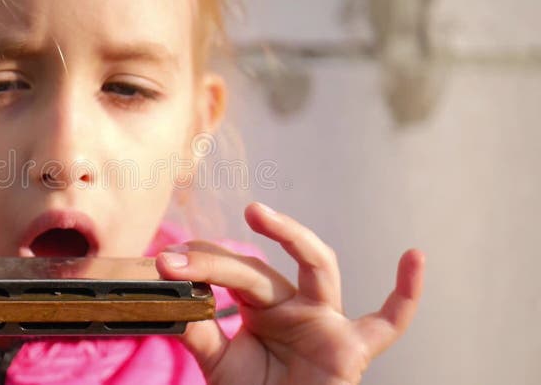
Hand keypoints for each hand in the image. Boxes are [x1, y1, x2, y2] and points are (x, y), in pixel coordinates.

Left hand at [156, 202, 423, 384]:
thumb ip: (201, 332)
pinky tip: (415, 256)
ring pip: (317, 267)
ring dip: (291, 236)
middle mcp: (294, 304)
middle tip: (177, 258)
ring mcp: (326, 320)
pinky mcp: (354, 348)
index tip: (163, 262)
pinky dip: (407, 293)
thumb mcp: (218, 364)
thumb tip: (174, 297)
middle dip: (220, 262)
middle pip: (259, 272)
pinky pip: (389, 321)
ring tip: (257, 214)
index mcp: (261, 305)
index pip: (231, 273)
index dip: (199, 265)